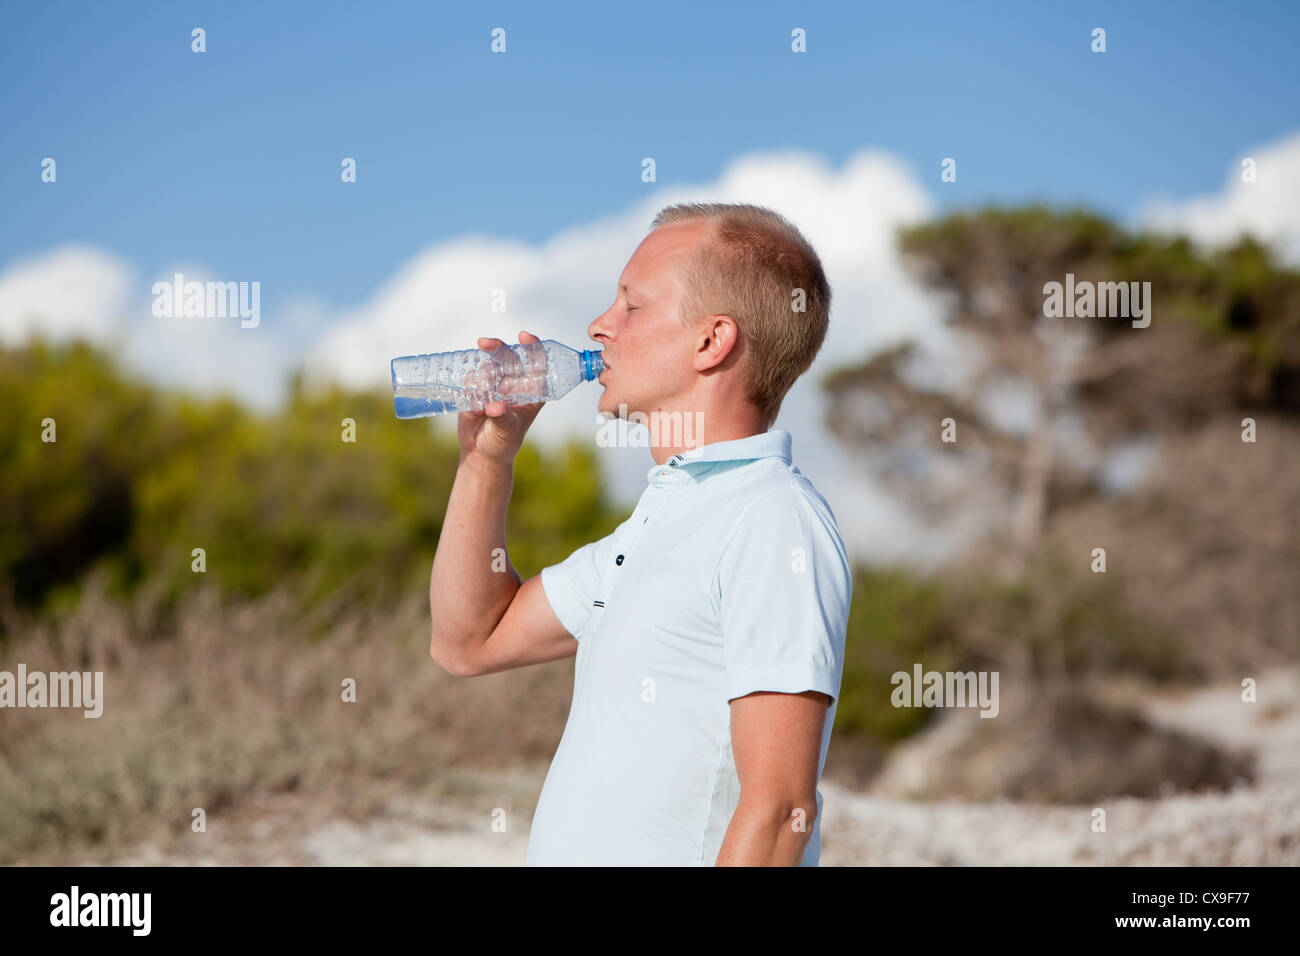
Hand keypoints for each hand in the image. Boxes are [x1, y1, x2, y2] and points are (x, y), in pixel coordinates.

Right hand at [457, 331, 545, 462]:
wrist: (481, 452)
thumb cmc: (503, 443)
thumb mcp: (506, 432)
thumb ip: (502, 418)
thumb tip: (495, 407)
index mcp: (532, 392)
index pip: (537, 364)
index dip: (533, 347)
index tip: (524, 336)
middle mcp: (515, 384)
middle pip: (510, 357)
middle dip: (498, 347)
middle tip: (485, 343)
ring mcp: (495, 384)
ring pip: (488, 365)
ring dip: (482, 375)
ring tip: (481, 399)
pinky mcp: (477, 387)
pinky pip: (471, 377)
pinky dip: (470, 385)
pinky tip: (472, 404)